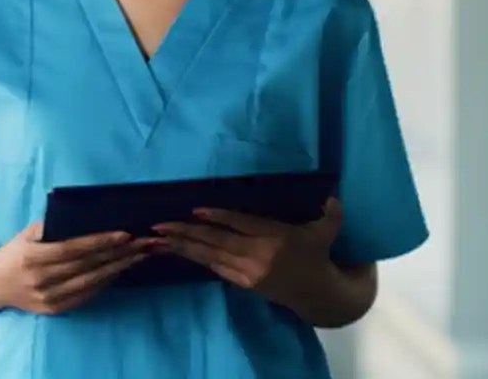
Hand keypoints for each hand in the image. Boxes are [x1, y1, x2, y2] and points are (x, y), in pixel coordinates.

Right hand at [0, 222, 157, 314]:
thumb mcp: (27, 234)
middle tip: (141, 244)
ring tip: (137, 257)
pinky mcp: (53, 310)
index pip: (74, 248)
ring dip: (117, 269)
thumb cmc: (14, 252)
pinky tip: (118, 272)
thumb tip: (82, 216)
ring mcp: (47, 298)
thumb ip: (51, 226)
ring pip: (90, 283)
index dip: (100, 241)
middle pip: (86, 266)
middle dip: (117, 254)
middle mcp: (40, 279)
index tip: (123, 234)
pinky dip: (104, 284)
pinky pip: (85, 296)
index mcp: (32, 257)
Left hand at [153, 197, 343, 308]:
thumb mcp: (326, 232)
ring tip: (156, 240)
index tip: (195, 209)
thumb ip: (329, 213)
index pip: (242, 224)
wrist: (318, 295)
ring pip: (209, 257)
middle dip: (186, 233)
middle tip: (158, 226)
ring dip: (181, 247)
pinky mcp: (242, 283)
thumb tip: (332, 193)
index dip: (219, 217)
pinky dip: (194, 258)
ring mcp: (248, 271)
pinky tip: (175, 250)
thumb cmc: (317, 255)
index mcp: (276, 238)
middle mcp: (258, 255)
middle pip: (217, 242)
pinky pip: (214, 268)